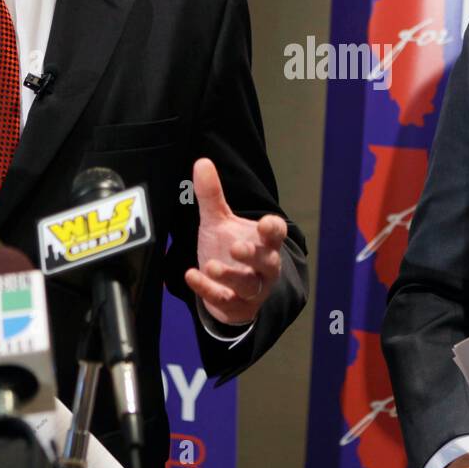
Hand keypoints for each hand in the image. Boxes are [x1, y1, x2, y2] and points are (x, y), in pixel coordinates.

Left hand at [184, 158, 286, 326]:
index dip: (272, 230)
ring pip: (247, 284)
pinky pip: (224, 300)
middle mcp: (264, 266)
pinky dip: (208, 290)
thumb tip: (202, 162)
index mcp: (265, 242)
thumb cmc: (229, 250)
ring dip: (231, 276)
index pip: (276, 234)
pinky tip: (192, 276)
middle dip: (253, 255)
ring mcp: (251, 288)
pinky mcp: (235, 305)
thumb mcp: (220, 222)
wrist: (231, 292)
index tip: (266, 224)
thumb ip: (213, 195)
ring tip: (212, 265)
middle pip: (267, 261)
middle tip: (237, 247)